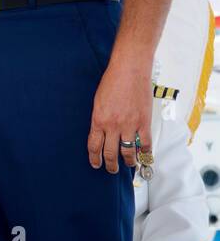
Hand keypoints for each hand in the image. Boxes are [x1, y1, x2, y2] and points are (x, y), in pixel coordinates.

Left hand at [87, 55, 151, 172]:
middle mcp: (112, 126)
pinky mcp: (144, 123)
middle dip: (110, 164)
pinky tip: (144, 157)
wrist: (129, 71)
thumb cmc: (112, 82)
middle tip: (111, 170)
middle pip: (110, 153)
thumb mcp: (98, 101)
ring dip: (127, 162)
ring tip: (127, 165)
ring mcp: (129, 126)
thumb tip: (101, 132)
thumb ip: (100, 118)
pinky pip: (145, 145)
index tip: (96, 164)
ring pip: (128, 152)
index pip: (94, 146)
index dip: (95, 158)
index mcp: (98, 120)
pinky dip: (145, 154)